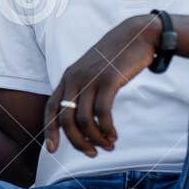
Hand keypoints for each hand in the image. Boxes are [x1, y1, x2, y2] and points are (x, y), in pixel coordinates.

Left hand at [43, 16, 158, 155]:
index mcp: (68, 78)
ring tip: (108, 145)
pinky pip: (102, 113)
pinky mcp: (109, 80)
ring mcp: (91, 79)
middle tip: (92, 153)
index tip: (53, 151)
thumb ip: (84, 90)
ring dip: (95, 139)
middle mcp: (74, 78)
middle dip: (78, 142)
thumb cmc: (117, 58)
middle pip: (66, 120)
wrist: (138, 35)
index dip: (50, 132)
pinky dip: (107, 129)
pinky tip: (114, 135)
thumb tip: (82, 120)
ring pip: (84, 120)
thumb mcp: (93, 71)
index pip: (51, 109)